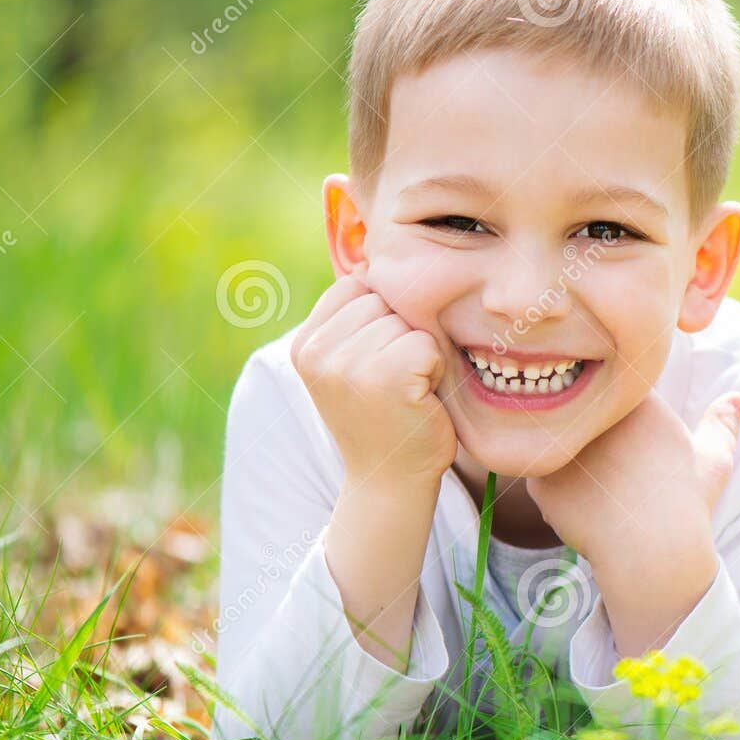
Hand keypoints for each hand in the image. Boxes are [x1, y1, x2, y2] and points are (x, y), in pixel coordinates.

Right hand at [291, 277, 455, 486]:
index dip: (382, 317)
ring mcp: (348, 365)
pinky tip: (418, 399)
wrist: (391, 480)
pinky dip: (434, 369)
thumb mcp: (352, 362)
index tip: (378, 362)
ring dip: (420, 352)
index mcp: (304, 344)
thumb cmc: (383, 417)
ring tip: (406, 391)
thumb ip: (354, 317)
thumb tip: (372, 259)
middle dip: (402, 334)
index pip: (356, 286)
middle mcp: (317, 352)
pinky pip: (426, 343)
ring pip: (407, 321)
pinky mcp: (386, 376)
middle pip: (383, 300)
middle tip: (396, 383)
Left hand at [527, 391, 739, 655]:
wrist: (653, 551)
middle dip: (595, 441)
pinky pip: (542, 480)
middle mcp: (594, 414)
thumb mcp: (713, 459)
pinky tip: (583, 512)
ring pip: (562, 449)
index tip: (634, 450)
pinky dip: (557, 495)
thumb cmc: (687, 504)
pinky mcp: (542, 478)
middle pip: (584, 418)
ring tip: (601, 496)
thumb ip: (722, 422)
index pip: (615, 394)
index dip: (623, 421)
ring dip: (574, 467)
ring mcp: (564, 445)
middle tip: (617, 477)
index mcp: (635, 398)